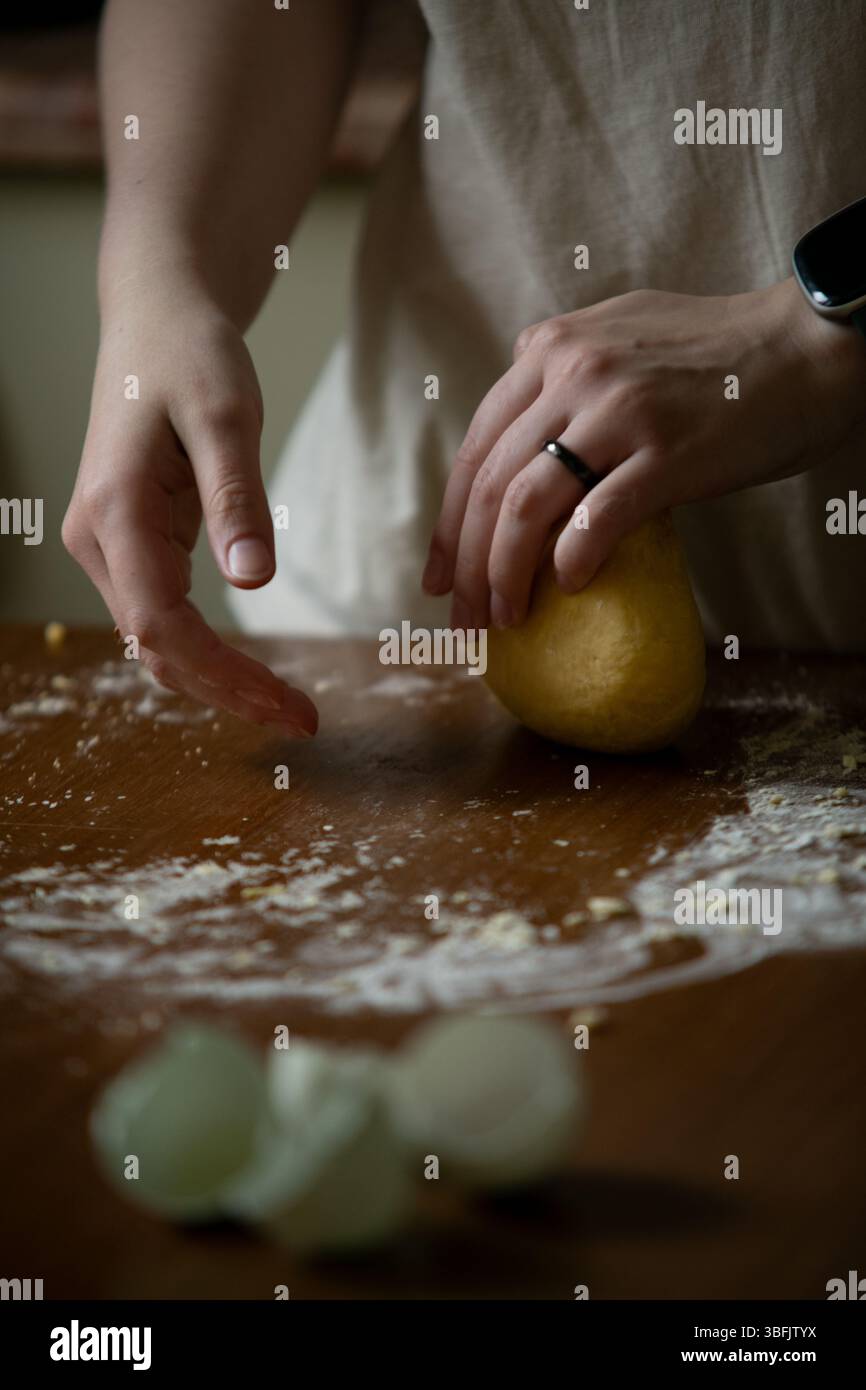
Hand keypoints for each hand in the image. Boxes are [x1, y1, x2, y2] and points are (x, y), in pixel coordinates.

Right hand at [63, 280, 316, 735]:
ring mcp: (111, 545)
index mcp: (115, 511)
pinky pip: (167, 616)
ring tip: (287, 704)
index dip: (224, 674)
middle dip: (228, 693)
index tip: (286, 703)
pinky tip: (254, 670)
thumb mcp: (225, 415)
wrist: (157, 316)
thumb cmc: (191, 353)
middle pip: (157, 649)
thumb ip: (236, 499)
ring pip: (157, 643)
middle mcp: (99, 539)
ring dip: (218, 681)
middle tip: (304, 719)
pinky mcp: (134, 542)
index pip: (163, 624)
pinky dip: (209, 652)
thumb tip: (254, 582)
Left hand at [423, 278, 865, 629]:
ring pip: (526, 506)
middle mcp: (572, 372)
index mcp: (550, 349)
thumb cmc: (717, 354)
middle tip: (464, 617)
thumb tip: (522, 436)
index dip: (449, 522)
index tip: (440, 575)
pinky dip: (570, 561)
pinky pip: (596, 519)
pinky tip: (568, 587)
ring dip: (505, 575)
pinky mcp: (666, 452)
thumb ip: (562, 375)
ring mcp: (618, 411)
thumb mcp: (617, 337)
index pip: (475, 449)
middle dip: (466, 564)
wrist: (807, 346)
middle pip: (490, 485)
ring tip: (506, 618)